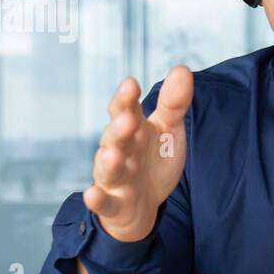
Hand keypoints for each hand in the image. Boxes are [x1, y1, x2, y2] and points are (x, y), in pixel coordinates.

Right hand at [83, 66, 192, 242]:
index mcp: (131, 129)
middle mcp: (118, 150)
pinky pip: (104, 202)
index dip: (126, 98)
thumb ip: (173, 103)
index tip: (131, 84)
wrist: (143, 204)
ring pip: (109, 169)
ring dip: (109, 162)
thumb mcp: (168, 130)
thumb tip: (182, 69)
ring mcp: (114, 178)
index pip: (124, 109)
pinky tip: (91, 195)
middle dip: (120, 128)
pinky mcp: (114, 204)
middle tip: (128, 118)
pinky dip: (97, 200)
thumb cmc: (152, 159)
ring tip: (113, 154)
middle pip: (115, 137)